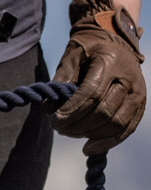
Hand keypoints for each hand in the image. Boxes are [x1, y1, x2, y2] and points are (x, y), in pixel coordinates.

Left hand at [53, 0, 144, 155]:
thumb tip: (48, 109)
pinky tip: (89, 149)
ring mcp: (138, 92)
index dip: (72, 111)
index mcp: (110, 63)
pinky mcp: (140, 103)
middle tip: (59, 128)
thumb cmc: (88, 49)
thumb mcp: (70, 57)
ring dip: (90, 134)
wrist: (115, 40)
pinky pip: (127, 128)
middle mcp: (128, 78)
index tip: (55, 121)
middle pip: (104, 111)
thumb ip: (60, 82)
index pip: (91, 94)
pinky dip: (108, 142)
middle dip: (78, 125)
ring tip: (70, 133)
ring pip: (116, 123)